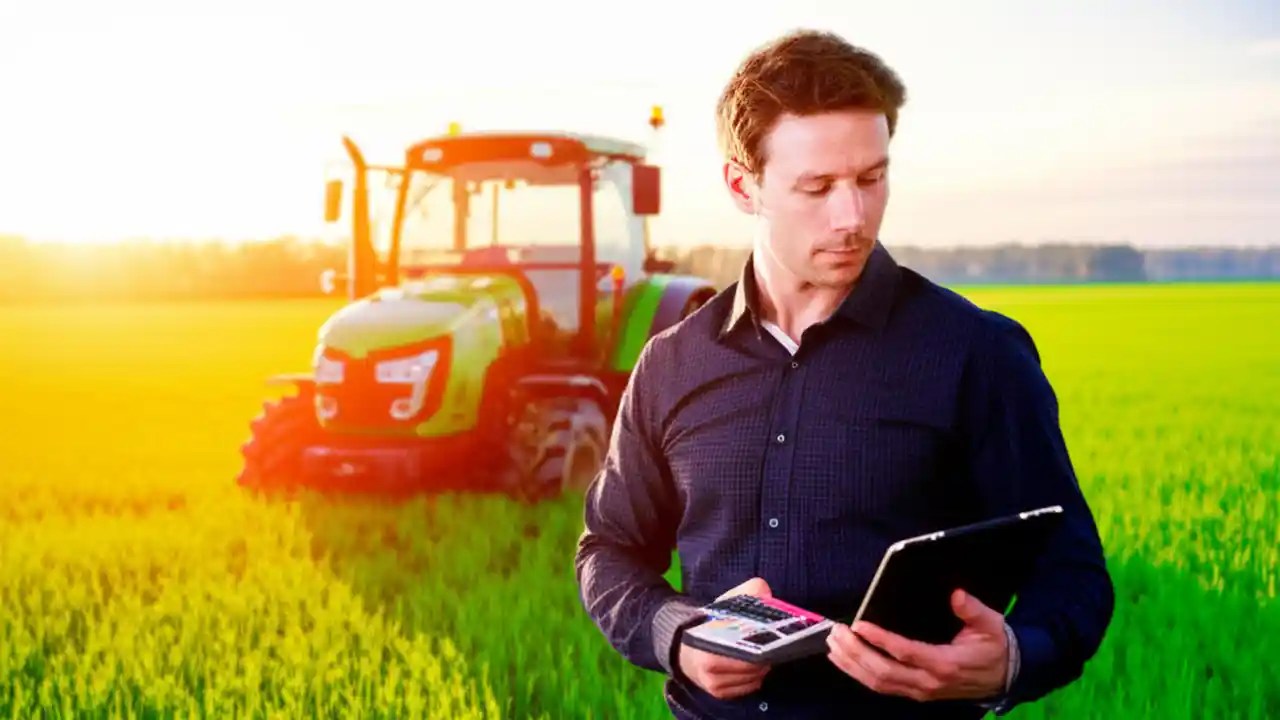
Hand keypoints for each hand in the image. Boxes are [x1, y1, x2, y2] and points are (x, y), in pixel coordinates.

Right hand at [678, 577, 772, 698]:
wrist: (683, 646)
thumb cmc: (709, 623)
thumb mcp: (726, 601)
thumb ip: (748, 591)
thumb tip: (766, 593)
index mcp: (710, 644)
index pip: (746, 648)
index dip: (762, 641)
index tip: (772, 633)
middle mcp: (711, 669)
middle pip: (754, 666)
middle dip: (766, 654)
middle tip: (772, 642)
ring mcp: (715, 685)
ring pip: (755, 678)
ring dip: (763, 666)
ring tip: (763, 652)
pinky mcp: (720, 694)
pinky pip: (750, 687)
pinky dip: (756, 677)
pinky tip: (754, 665)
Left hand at [826, 589, 1009, 701]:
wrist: (1006, 676)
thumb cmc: (994, 647)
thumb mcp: (991, 624)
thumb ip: (973, 610)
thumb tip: (957, 595)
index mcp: (945, 663)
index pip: (905, 653)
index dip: (880, 640)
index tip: (860, 625)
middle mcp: (928, 681)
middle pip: (883, 671)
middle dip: (855, 652)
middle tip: (837, 632)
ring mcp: (920, 690)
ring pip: (878, 683)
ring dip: (852, 665)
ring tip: (833, 644)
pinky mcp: (915, 692)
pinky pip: (882, 687)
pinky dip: (860, 674)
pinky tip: (846, 660)